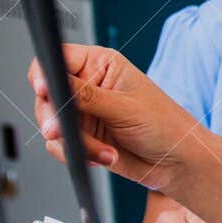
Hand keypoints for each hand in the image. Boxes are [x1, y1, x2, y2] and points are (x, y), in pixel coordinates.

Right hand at [28, 44, 201, 191]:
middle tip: (60, 130)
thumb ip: (87, 96)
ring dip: (75, 142)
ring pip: (51, 123)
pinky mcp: (82, 137)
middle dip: (54, 117)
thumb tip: (55, 83)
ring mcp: (84, 113)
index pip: (60, 58)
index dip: (45, 73)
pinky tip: (105, 156)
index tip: (44, 90)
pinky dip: (78, 154)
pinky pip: (59, 146)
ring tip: (104, 151)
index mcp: (102, 66)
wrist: (177, 164)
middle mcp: (89, 86)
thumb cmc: (166, 127)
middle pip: (47, 94)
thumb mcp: (126, 108)